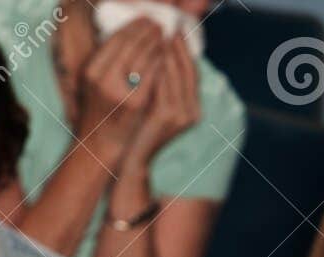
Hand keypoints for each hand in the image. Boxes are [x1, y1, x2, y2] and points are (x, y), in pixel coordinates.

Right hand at [75, 19, 165, 162]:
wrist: (99, 147)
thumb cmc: (97, 113)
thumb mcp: (93, 83)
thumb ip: (106, 61)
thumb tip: (129, 35)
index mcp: (91, 70)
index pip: (116, 39)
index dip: (133, 26)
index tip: (145, 19)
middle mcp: (103, 79)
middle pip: (130, 44)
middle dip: (148, 32)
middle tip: (159, 25)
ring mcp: (120, 92)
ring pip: (143, 57)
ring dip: (157, 44)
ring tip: (166, 37)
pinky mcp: (137, 103)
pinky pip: (152, 75)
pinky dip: (161, 62)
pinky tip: (166, 57)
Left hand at [117, 34, 199, 170]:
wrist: (131, 161)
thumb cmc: (139, 133)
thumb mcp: (156, 107)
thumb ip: (163, 87)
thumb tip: (162, 56)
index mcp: (192, 110)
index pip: (192, 71)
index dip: (185, 49)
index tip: (175, 31)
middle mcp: (191, 112)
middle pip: (188, 68)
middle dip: (177, 45)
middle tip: (167, 26)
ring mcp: (181, 115)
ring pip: (177, 72)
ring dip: (168, 50)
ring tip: (158, 34)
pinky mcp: (166, 116)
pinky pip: (164, 81)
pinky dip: (158, 64)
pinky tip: (150, 52)